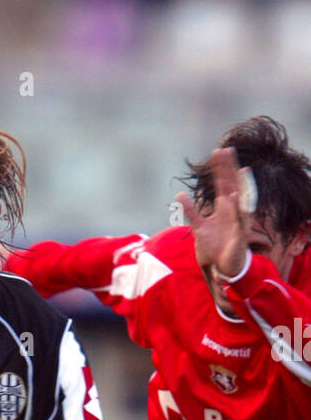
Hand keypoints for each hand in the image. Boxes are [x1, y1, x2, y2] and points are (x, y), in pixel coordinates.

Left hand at [175, 146, 249, 280]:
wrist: (221, 269)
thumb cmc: (214, 247)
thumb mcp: (198, 227)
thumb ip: (190, 211)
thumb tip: (179, 194)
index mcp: (224, 208)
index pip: (222, 183)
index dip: (220, 168)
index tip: (218, 151)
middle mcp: (233, 211)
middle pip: (232, 185)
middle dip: (230, 169)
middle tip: (228, 150)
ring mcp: (238, 221)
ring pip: (241, 199)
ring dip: (240, 185)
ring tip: (240, 169)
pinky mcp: (240, 235)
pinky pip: (241, 220)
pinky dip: (239, 209)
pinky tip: (236, 196)